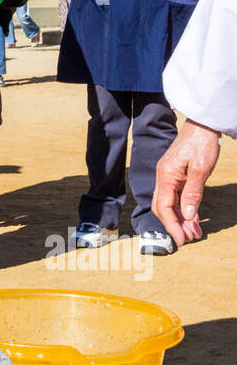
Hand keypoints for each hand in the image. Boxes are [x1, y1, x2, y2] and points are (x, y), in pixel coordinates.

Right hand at [152, 120, 220, 245]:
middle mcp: (164, 177)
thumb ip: (193, 194)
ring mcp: (169, 175)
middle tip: (188, 238)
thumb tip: (187, 216)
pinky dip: (184, 209)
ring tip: (194, 232)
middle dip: (174, 225)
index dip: (172, 225)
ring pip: (170, 203)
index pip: (163, 207)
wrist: (203, 125)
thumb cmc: (202, 143)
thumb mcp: (201, 170)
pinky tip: (193, 218)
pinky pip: (176, 196)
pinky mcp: (176, 174)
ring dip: (180, 219)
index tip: (181, 240)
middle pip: (162, 207)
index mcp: (166, 175)